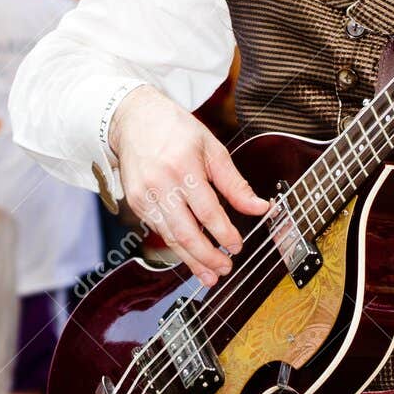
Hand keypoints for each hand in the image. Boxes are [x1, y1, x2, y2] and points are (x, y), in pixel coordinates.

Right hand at [109, 86, 269, 287]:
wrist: (135, 119)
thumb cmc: (177, 131)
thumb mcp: (213, 149)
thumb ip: (235, 183)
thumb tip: (259, 207)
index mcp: (183, 168)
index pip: (207, 211)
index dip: (224, 234)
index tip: (237, 246)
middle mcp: (160, 184)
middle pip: (185, 231)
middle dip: (206, 256)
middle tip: (224, 269)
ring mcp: (143, 195)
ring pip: (169, 237)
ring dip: (190, 260)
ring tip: (209, 275)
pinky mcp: (135, 202)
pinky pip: (158, 230)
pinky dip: (175, 247)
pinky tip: (189, 257)